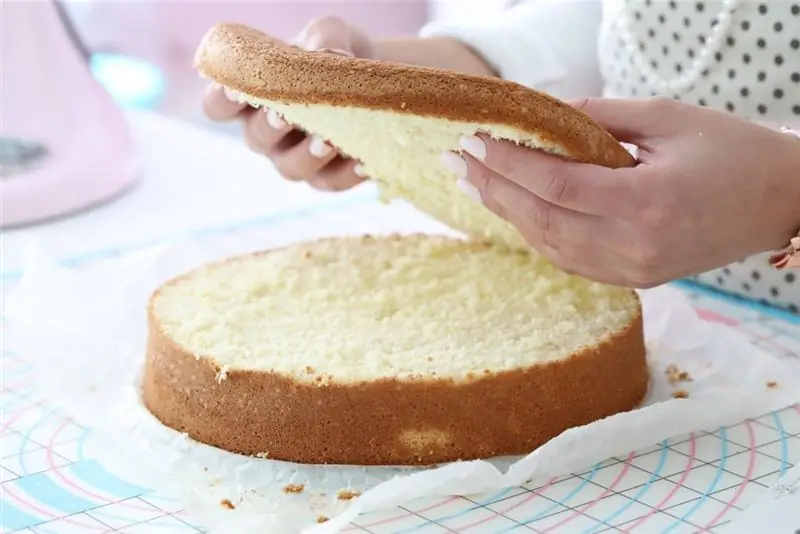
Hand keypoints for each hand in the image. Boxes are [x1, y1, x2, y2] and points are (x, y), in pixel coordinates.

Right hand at [202, 16, 373, 190]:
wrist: (375, 81)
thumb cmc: (335, 53)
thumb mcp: (330, 34)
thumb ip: (324, 38)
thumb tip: (333, 57)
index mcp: (252, 95)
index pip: (218, 105)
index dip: (221, 101)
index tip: (235, 91)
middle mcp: (266, 132)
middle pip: (255, 139)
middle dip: (269, 128)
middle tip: (286, 116)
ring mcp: (294, 158)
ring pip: (290, 168)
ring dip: (307, 156)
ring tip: (329, 142)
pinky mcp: (326, 177)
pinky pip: (331, 182)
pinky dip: (346, 174)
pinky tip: (364, 162)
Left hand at [442, 98, 799, 287]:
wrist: (780, 203)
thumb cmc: (732, 151)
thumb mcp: (667, 118)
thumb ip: (599, 118)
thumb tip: (543, 117)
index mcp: (646, 203)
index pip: (553, 185)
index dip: (506, 163)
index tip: (471, 141)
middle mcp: (634, 247)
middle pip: (541, 219)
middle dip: (492, 188)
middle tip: (455, 161)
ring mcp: (634, 271)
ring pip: (549, 245)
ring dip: (507, 213)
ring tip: (474, 183)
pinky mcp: (635, 279)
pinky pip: (570, 259)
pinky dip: (537, 233)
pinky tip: (515, 210)